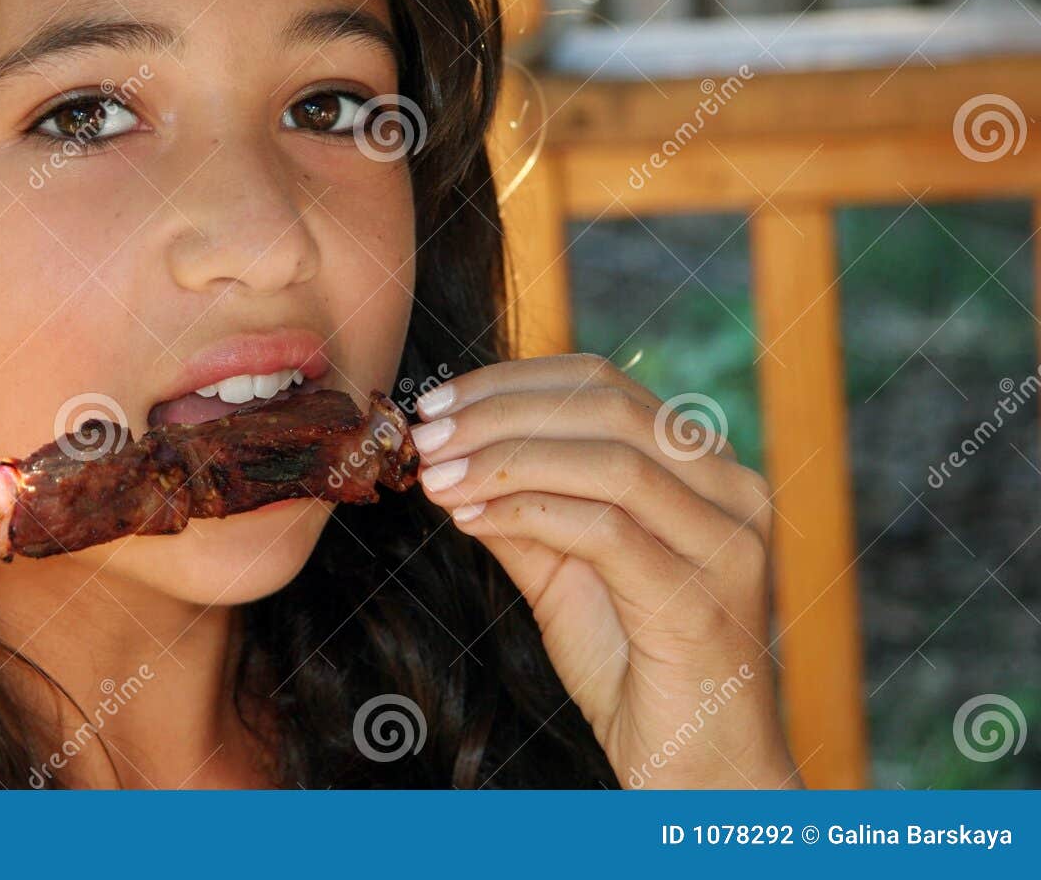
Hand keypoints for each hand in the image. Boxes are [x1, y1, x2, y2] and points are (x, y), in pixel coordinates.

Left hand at [410, 354, 800, 787]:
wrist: (704, 775)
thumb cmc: (637, 670)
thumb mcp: (564, 573)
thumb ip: (520, 511)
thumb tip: (447, 456)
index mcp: (705, 468)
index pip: (603, 383)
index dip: (511, 382)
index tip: (437, 403)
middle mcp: (732, 490)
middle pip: (605, 407)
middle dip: (499, 412)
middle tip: (425, 434)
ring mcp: (727, 544)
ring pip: (607, 460)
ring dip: (503, 459)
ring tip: (436, 475)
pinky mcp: (702, 600)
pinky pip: (605, 531)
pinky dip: (527, 513)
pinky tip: (470, 520)